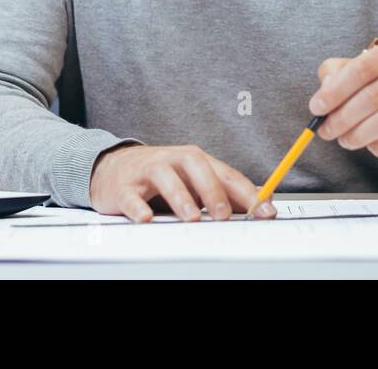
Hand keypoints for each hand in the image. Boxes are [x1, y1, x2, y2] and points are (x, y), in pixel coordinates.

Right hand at [88, 143, 276, 222]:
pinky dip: (137, 207)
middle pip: (194, 164)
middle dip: (211, 189)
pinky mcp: (123, 187)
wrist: (112, 167)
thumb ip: (224, 189)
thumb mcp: (193, 179)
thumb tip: (262, 201)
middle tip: (223, 215)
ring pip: (164, 176)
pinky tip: (146, 218)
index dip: (245, 191)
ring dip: (180, 197)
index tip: (264, 210)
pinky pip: (130, 196)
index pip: (224, 172)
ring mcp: (146, 172)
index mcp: (194, 160)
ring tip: (192, 218)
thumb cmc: (160, 176)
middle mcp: (172, 160)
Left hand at [309, 32, 377, 158]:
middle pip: (373, 96)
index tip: (316, 108)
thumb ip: (342, 72)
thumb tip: (323, 94)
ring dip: (358, 135)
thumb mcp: (374, 67)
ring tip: (345, 141)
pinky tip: (372, 145)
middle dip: (342, 117)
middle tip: (326, 131)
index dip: (335, 91)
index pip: (362, 68)